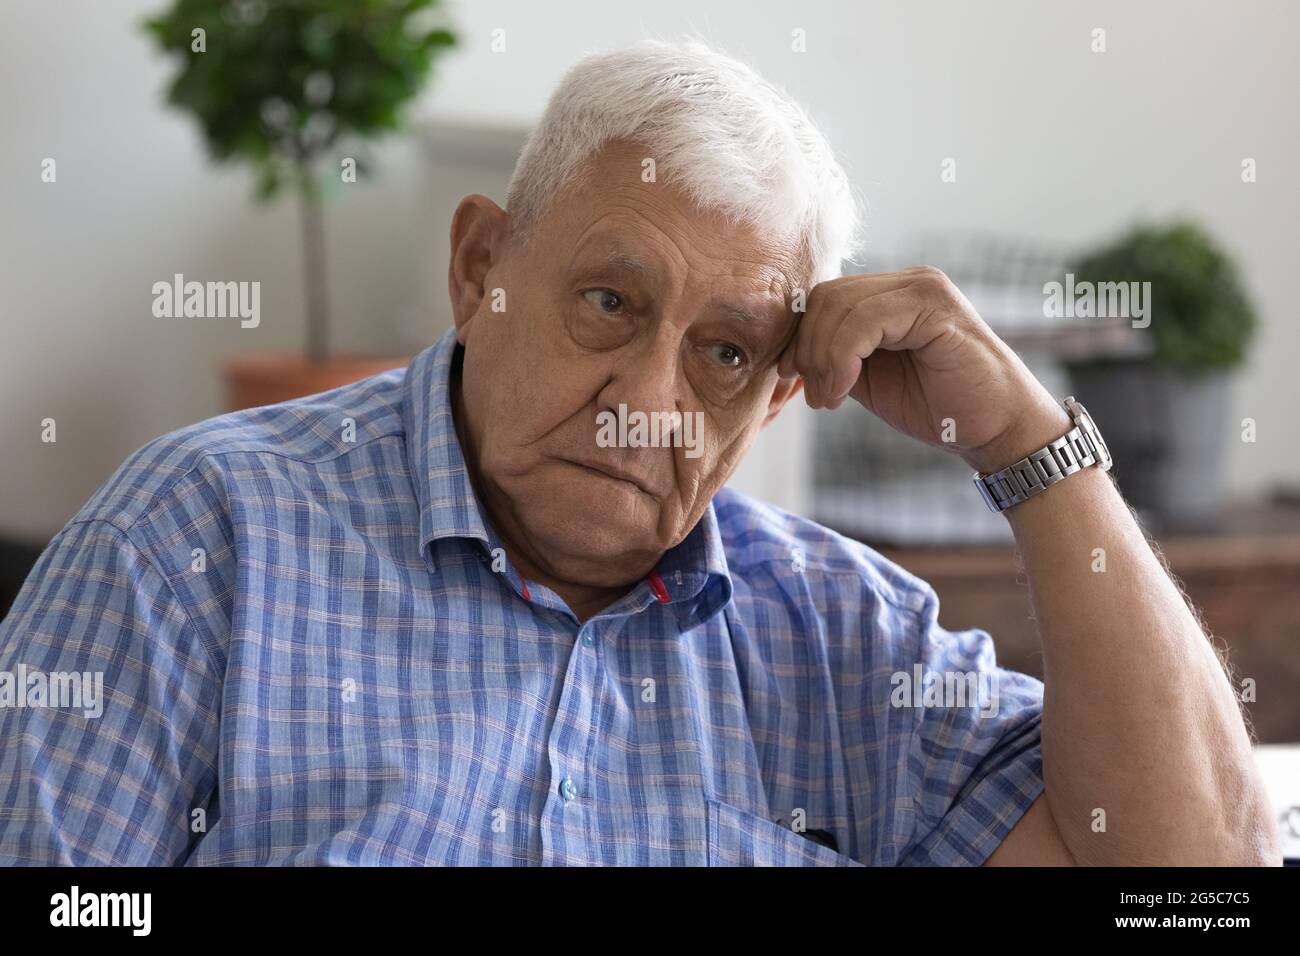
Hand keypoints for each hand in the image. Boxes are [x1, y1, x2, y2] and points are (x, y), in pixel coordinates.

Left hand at [778, 266, 1071, 474]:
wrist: (996, 429)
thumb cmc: (937, 406)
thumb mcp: (869, 379)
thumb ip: (834, 357)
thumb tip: (789, 352)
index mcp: (892, 293)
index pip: (824, 296)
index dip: (800, 336)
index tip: (792, 378)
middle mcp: (908, 280)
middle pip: (826, 296)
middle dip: (807, 348)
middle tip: (817, 396)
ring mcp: (923, 288)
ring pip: (839, 306)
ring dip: (822, 359)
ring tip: (831, 399)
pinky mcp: (934, 306)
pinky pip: (863, 321)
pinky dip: (841, 358)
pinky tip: (845, 391)